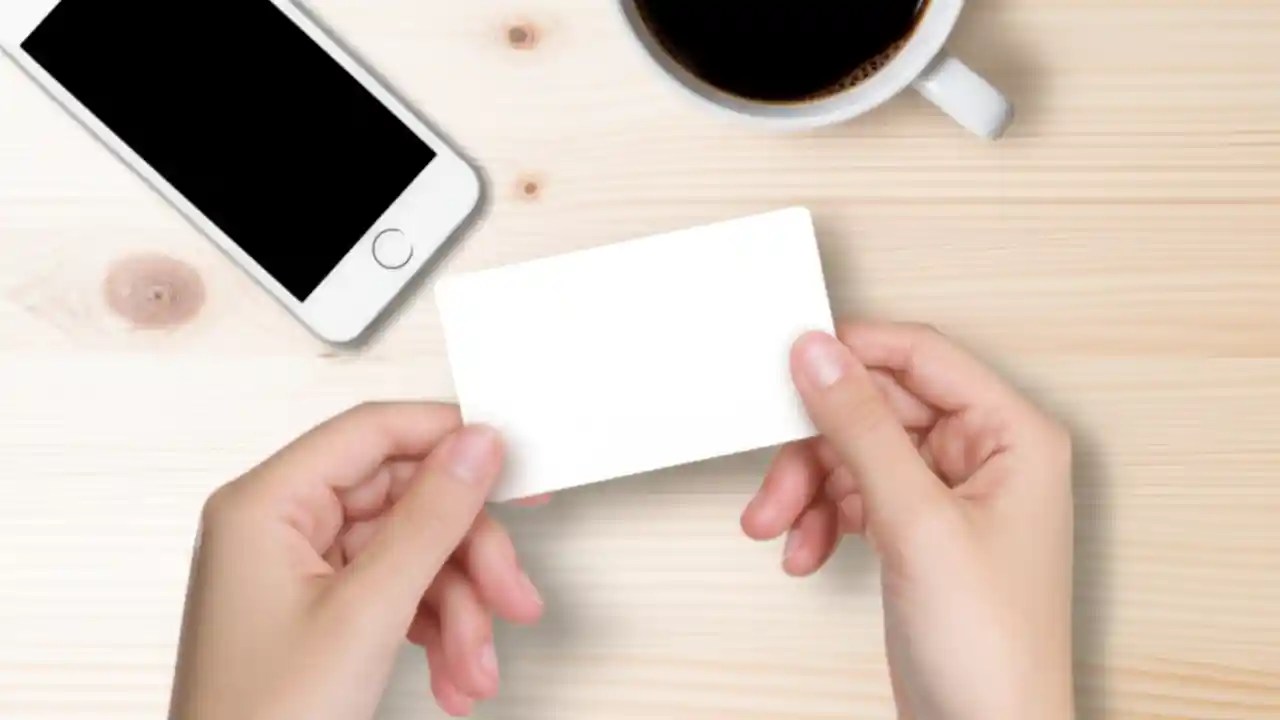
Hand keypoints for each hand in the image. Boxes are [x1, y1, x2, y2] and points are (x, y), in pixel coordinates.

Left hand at [169, 403, 543, 719]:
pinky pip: (398, 598)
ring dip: (459, 611)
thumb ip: (429, 520)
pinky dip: (436, 633)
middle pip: (405, 502)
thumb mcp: (366, 613)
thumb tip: (475, 447)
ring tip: (476, 666)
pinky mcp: (320, 615)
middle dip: (467, 557)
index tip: (512, 463)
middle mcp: (279, 529)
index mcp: (266, 506)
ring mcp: (299, 574)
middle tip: (511, 592)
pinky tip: (455, 677)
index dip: (449, 440)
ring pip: (412, 556)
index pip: (374, 432)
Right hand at [742, 323, 1073, 719]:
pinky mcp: (918, 533)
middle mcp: (986, 457)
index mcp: (1013, 436)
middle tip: (776, 480)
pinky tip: (805, 552)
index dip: (853, 355)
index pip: (922, 357)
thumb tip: (820, 355)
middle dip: (817, 446)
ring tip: (780, 526)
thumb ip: (862, 428)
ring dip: (809, 488)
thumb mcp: (916, 523)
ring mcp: (949, 497)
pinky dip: (821, 520)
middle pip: (878, 409)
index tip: (791, 363)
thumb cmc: (992, 653)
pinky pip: (854, 497)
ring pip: (856, 454)